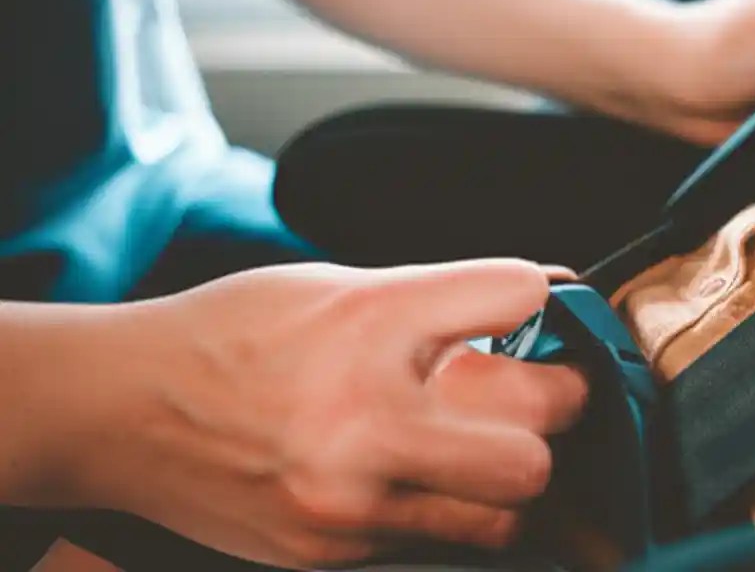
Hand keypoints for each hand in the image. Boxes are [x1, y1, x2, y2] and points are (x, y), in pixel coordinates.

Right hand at [23, 260, 586, 568]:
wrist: (120, 409)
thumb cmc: (230, 334)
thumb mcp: (336, 287)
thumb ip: (440, 300)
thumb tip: (534, 302)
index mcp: (369, 323)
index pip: (517, 296)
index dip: (552, 298)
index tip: (551, 309)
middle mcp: (364, 415)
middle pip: (540, 432)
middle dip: (556, 409)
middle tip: (544, 392)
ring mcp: (351, 497)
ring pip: (509, 507)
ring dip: (512, 475)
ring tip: (483, 443)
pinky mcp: (335, 551)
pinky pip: (442, 539)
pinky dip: (449, 508)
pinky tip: (418, 475)